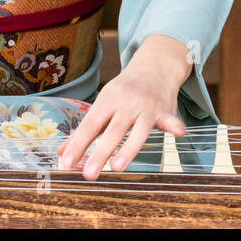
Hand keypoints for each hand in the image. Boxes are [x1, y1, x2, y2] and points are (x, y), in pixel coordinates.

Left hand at [57, 34, 192, 178]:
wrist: (154, 66)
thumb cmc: (125, 90)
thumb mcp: (104, 104)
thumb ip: (84, 130)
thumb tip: (62, 153)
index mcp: (108, 99)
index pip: (91, 124)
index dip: (78, 144)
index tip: (66, 163)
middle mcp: (127, 102)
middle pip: (113, 129)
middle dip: (100, 152)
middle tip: (88, 174)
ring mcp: (147, 106)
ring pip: (139, 129)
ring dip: (129, 147)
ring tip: (117, 167)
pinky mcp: (165, 111)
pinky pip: (170, 119)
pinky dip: (174, 125)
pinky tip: (178, 132)